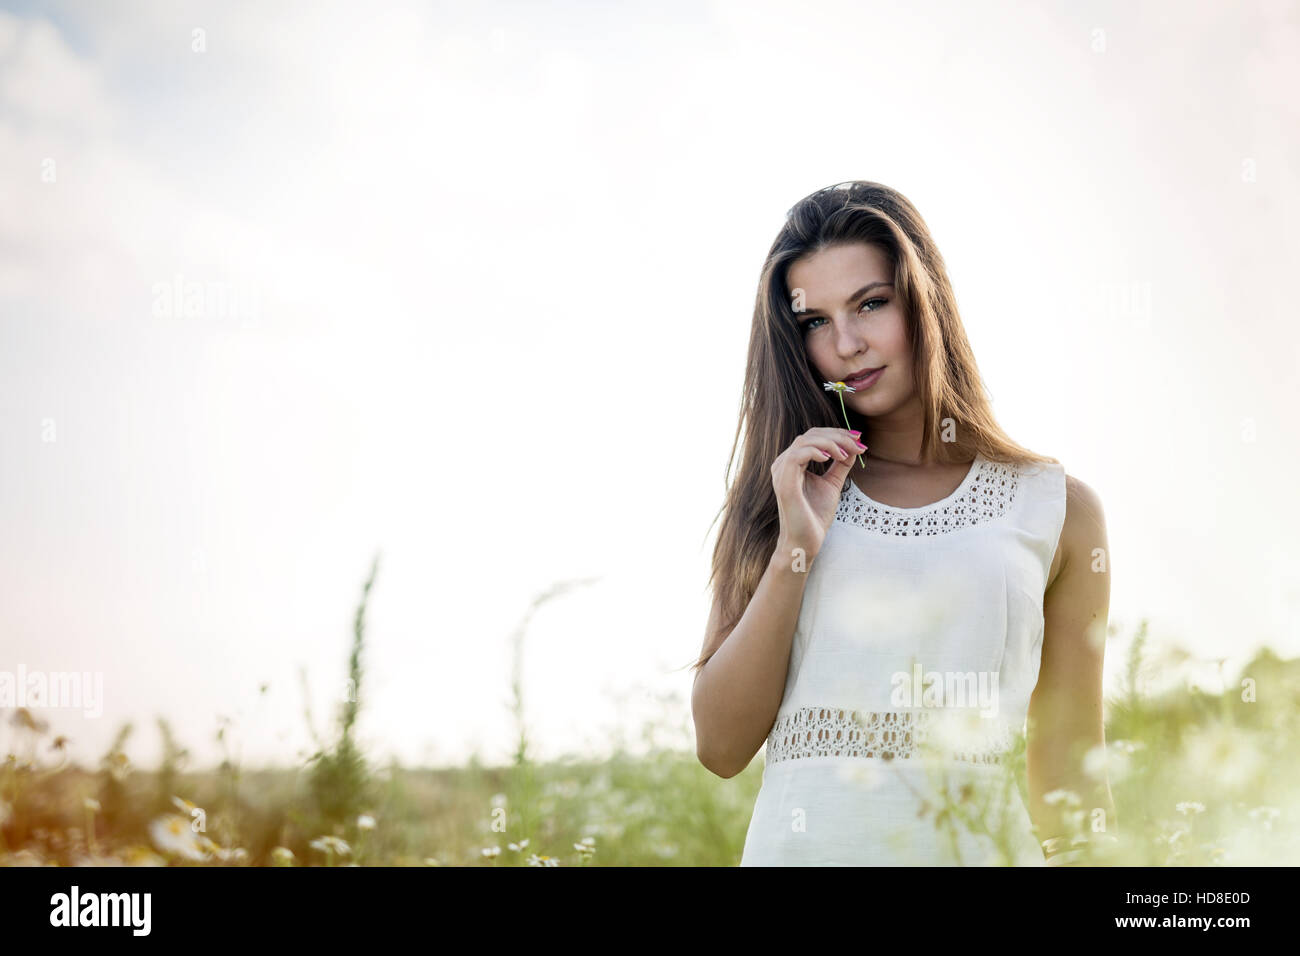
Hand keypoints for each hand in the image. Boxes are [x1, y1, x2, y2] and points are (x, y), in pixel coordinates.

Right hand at [769, 427, 863, 567]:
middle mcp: (783, 464)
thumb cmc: (815, 515)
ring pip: (804, 441)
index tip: (859, 440)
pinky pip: (797, 456)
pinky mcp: (783, 482)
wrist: (806, 541)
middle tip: (859, 444)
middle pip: (810, 435)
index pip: (813, 437)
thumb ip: (840, 465)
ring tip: (848, 453)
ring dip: (831, 443)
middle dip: (838, 436)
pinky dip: (817, 452)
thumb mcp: (832, 484)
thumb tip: (854, 447)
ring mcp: (781, 472)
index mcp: (792, 463)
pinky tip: (833, 458)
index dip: (837, 434)